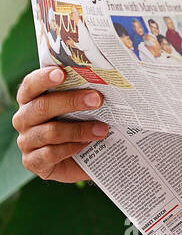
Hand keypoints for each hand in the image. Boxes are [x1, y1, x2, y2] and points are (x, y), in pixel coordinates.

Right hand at [12, 67, 106, 182]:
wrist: (78, 160)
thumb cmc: (77, 125)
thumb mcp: (78, 108)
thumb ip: (81, 93)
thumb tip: (103, 81)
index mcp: (29, 100)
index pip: (30, 84)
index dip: (43, 78)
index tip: (62, 73)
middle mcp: (23, 119)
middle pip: (42, 107)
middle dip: (71, 101)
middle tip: (97, 99)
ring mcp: (26, 141)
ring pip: (50, 132)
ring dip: (79, 130)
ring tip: (102, 129)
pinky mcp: (32, 161)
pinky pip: (51, 153)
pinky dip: (72, 148)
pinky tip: (87, 145)